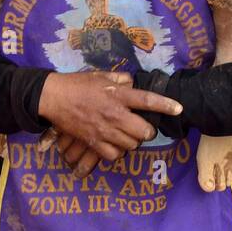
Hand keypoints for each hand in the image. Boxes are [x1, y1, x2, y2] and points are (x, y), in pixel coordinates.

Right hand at [37, 69, 182, 163]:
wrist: (53, 98)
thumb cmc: (77, 84)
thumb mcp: (100, 75)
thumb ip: (119, 79)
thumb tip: (131, 82)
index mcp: (118, 95)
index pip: (147, 100)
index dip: (165, 105)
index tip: (179, 109)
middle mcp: (114, 114)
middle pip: (143, 131)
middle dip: (147, 131)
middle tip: (141, 126)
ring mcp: (104, 130)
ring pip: (131, 145)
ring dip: (133, 141)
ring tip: (126, 134)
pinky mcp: (93, 142)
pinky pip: (114, 155)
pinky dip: (117, 152)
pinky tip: (114, 144)